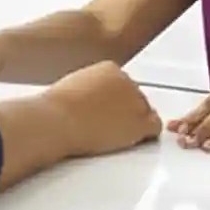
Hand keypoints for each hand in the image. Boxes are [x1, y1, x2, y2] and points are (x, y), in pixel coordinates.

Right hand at [43, 61, 162, 157]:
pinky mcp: (140, 122)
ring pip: (146, 114)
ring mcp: (136, 100)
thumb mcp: (72, 85)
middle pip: (136, 99)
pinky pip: (154, 128)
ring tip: (112, 135)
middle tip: (108, 126)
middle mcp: (127, 80)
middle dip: (125, 112)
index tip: (105, 112)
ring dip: (133, 124)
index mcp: (110, 69)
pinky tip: (129, 140)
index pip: (123, 85)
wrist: (57, 120)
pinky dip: (145, 135)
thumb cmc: (55, 108)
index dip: (115, 102)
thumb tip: (93, 100)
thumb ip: (91, 88)